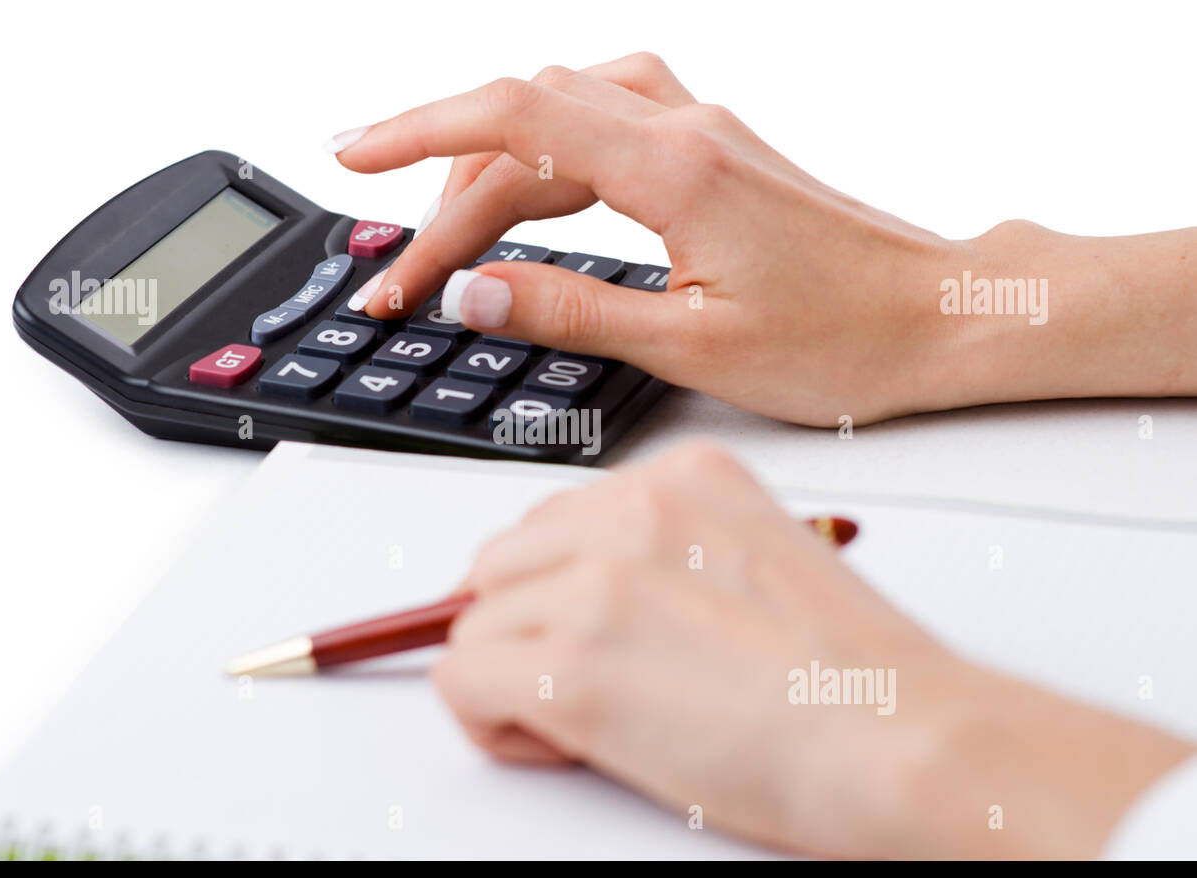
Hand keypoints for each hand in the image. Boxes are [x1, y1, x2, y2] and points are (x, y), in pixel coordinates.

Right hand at [332, 53, 1196, 424]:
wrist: (939, 316)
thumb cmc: (844, 338)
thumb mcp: (693, 347)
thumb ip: (572, 312)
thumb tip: (476, 298)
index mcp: (674, 169)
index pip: (512, 116)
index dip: (417, 128)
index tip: (351, 155)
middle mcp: (684, 128)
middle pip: (523, 122)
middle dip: (442, 193)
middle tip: (400, 277)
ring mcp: (701, 131)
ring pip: (559, 117)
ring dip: (490, 171)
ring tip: (444, 246)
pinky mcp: (711, 152)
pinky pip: (601, 124)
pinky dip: (543, 155)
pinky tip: (527, 195)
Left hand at [432, 440, 1193, 856]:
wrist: (903, 740)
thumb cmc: (853, 678)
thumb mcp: (759, 564)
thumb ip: (670, 559)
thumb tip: (586, 599)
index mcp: (684, 478)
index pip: (554, 521)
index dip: (558, 593)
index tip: (585, 635)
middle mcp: (633, 510)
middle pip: (501, 565)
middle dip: (527, 629)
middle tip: (591, 684)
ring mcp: (598, 581)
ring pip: (475, 624)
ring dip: (516, 680)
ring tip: (599, 722)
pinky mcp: (573, 665)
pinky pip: (459, 681)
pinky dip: (496, 723)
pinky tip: (570, 743)